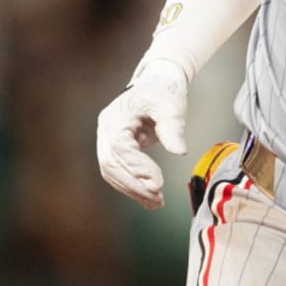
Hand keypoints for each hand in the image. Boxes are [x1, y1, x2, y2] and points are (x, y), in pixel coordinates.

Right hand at [96, 54, 188, 208]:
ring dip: (132, 190)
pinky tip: (148, 197)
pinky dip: (132, 186)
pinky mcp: (115, 147)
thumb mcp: (171, 104)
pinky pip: (118, 171)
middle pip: (110, 165)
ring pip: (111, 172)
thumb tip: (179, 151)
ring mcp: (107, 139)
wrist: (157, 83)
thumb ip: (173, 126)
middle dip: (134, 186)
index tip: (158, 184)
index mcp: (116, 118)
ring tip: (155, 202)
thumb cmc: (163, 91)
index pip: (119, 150)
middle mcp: (106, 130)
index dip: (137, 169)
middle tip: (157, 199)